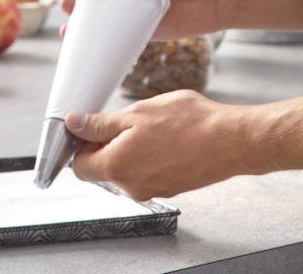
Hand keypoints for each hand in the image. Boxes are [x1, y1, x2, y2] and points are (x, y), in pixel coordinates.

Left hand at [66, 92, 244, 199]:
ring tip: (153, 124)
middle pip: (103, 168)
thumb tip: (73, 124)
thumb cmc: (186, 123)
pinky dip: (150, 154)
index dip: (81, 145)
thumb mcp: (136, 113)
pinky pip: (147, 170)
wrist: (229, 141)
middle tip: (128, 118)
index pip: (80, 167)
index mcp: (117, 166)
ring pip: (127, 167)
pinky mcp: (169, 186)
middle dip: (109, 143)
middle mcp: (131, 185)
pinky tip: (167, 136)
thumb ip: (100, 124)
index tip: (92, 126)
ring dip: (131, 146)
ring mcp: (151, 189)